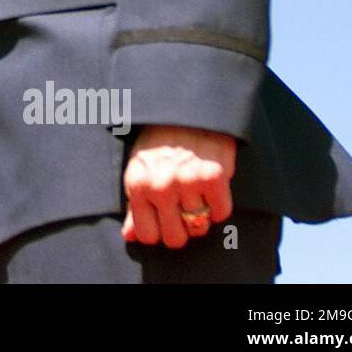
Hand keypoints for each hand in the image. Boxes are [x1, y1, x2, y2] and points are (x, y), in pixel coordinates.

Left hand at [121, 125, 235, 248]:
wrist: (185, 112)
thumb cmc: (158, 145)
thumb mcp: (139, 171)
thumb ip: (134, 207)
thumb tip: (129, 237)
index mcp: (138, 185)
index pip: (147, 236)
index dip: (158, 232)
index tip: (164, 222)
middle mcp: (161, 186)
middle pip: (175, 239)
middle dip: (181, 228)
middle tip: (182, 209)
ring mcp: (188, 182)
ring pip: (199, 228)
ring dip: (201, 215)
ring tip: (195, 193)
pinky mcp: (214, 176)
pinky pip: (221, 213)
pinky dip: (219, 205)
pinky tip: (210, 187)